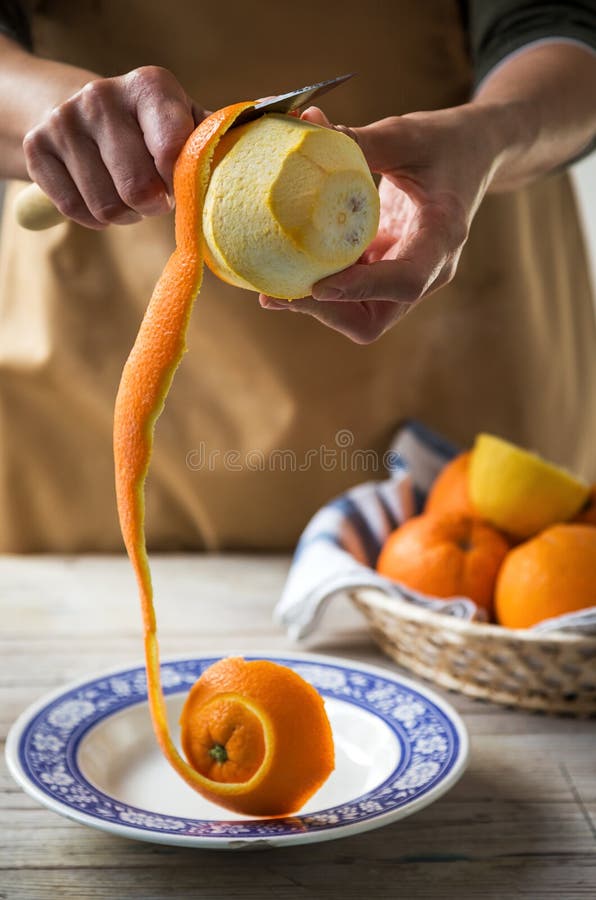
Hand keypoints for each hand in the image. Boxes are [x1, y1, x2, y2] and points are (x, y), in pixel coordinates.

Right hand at [22, 66, 203, 228]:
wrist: (87, 113)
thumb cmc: (154, 129)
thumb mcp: (187, 126)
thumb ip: (212, 150)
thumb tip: (242, 179)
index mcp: (150, 87)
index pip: (171, 150)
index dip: (179, 184)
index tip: (179, 185)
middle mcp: (102, 94)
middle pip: (138, 189)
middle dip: (152, 206)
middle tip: (155, 196)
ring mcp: (65, 119)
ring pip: (106, 208)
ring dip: (124, 215)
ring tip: (129, 195)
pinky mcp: (38, 146)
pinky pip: (75, 211)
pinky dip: (94, 218)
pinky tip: (101, 194)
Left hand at [260, 105, 495, 342]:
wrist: (473, 154)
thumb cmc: (445, 141)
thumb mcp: (407, 134)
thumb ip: (361, 140)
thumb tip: (307, 128)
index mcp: (442, 236)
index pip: (407, 281)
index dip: (361, 288)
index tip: (319, 284)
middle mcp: (428, 269)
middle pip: (375, 317)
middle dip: (326, 311)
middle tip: (279, 294)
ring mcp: (407, 276)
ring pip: (359, 315)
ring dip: (317, 305)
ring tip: (271, 289)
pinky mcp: (388, 271)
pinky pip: (351, 295)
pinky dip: (320, 288)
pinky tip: (286, 270)